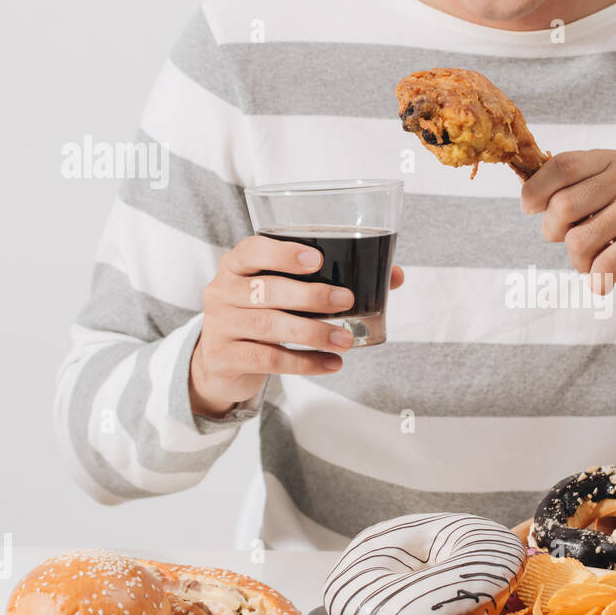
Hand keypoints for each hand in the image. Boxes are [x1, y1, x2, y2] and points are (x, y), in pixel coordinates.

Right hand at [189, 235, 404, 418]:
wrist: (221, 361)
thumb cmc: (264, 314)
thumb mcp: (285, 292)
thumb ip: (331, 280)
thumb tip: (394, 275)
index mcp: (237, 265)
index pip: (252, 250)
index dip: (283, 253)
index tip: (317, 259)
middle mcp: (222, 291)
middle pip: (266, 290)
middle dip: (311, 295)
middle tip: (346, 301)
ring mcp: (221, 325)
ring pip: (270, 326)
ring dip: (313, 333)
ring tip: (346, 340)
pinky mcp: (226, 357)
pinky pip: (269, 359)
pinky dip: (304, 362)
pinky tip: (331, 364)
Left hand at [519, 150, 615, 298]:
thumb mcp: (613, 195)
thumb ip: (578, 190)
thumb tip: (527, 197)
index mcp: (612, 160)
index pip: (561, 166)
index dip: (535, 189)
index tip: (528, 208)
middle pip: (561, 207)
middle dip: (555, 235)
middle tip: (575, 245)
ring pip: (578, 242)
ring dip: (580, 264)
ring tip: (597, 263)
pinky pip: (604, 266)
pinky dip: (598, 282)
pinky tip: (606, 282)